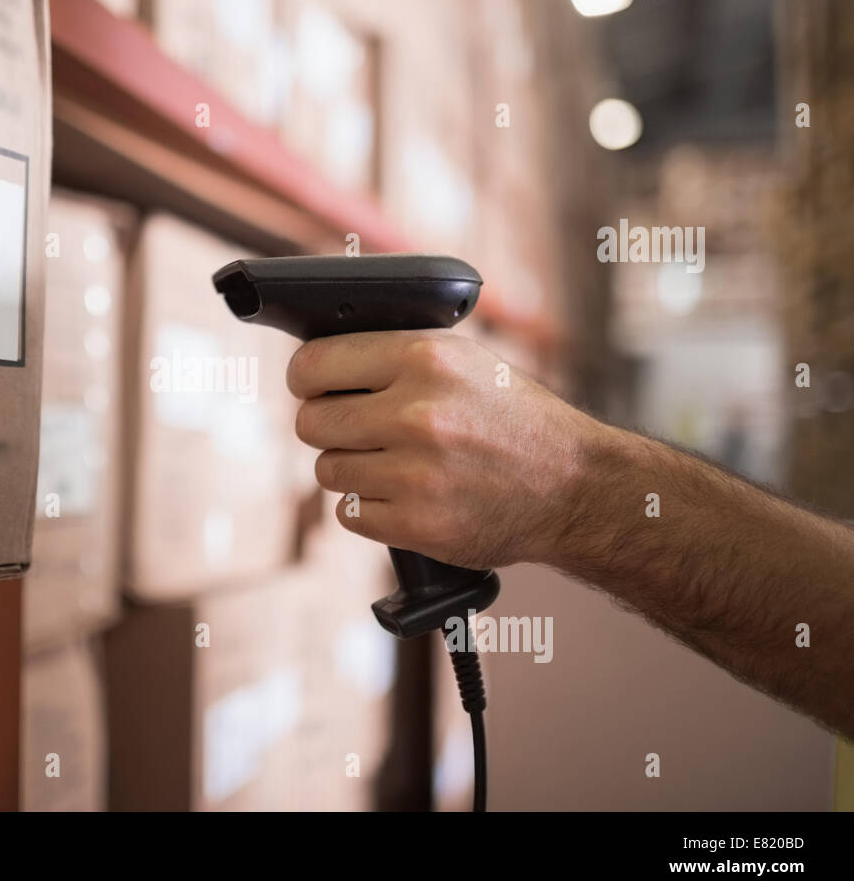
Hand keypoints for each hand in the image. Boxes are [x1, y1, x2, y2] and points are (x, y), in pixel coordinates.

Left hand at [286, 330, 604, 567]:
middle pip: (311, 422)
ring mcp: (415, 473)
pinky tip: (406, 495)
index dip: (305, 379)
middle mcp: (417, 413)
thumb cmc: (514, 419)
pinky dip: (369, 509)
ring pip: (327, 470)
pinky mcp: (417, 524)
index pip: (314, 364)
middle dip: (327, 428)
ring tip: (394, 465)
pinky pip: (350, 514)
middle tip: (357, 432)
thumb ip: (395, 356)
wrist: (575, 487)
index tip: (310, 387)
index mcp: (426, 359)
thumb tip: (320, 363)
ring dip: (351, 470)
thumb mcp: (465, 361)